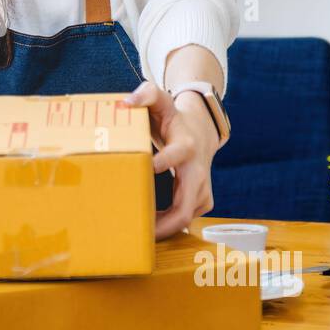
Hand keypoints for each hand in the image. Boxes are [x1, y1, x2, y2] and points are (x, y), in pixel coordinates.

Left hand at [121, 81, 220, 238]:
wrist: (201, 131)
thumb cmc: (173, 119)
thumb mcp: (162, 101)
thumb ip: (145, 94)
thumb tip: (126, 102)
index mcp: (186, 146)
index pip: (175, 155)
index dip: (160, 163)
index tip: (142, 172)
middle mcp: (198, 170)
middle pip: (185, 206)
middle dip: (162, 223)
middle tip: (136, 230)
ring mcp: (203, 188)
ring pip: (186, 218)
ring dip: (163, 229)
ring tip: (137, 234)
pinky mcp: (202, 200)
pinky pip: (186, 220)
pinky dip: (168, 227)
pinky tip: (148, 229)